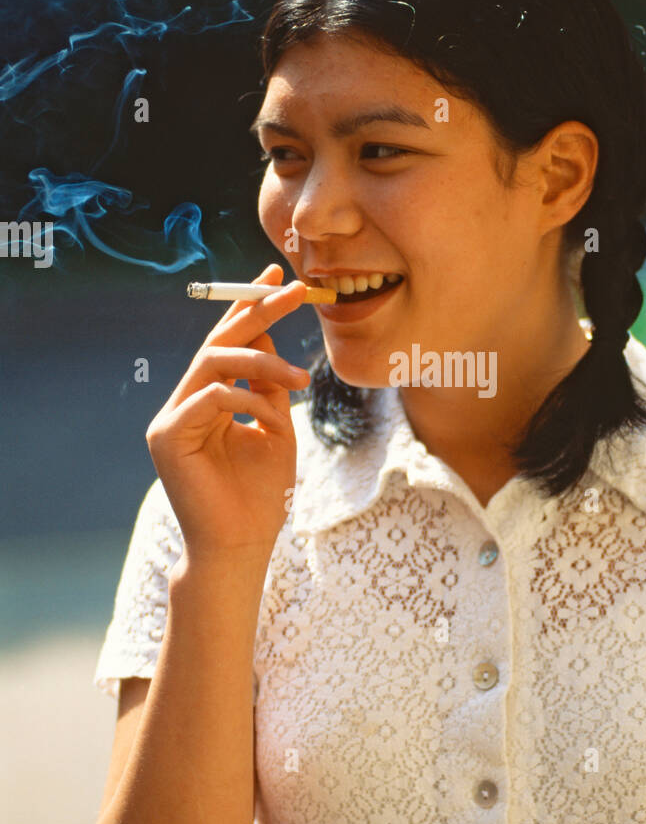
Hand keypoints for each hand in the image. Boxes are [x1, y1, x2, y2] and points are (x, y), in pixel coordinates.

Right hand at [146, 264, 311, 557]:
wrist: (242, 545)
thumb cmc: (261, 495)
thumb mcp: (275, 427)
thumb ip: (269, 386)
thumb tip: (270, 336)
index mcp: (207, 401)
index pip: (227, 343)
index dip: (251, 307)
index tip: (281, 278)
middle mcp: (184, 404)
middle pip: (217, 342)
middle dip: (258, 311)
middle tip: (295, 289)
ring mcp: (170, 419)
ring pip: (213, 363)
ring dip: (263, 362)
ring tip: (300, 379)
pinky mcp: (166, 437)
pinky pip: (211, 396)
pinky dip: (247, 401)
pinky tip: (272, 418)